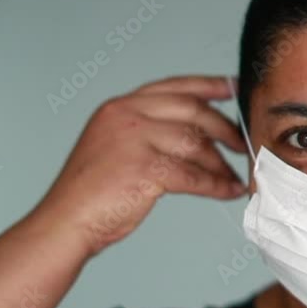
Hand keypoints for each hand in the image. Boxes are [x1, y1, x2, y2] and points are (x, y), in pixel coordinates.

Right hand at [30, 75, 248, 255]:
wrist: (65, 221)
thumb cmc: (91, 192)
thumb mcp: (113, 145)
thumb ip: (146, 131)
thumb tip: (195, 135)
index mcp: (120, 107)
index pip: (173, 87)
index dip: (207, 86)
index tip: (233, 88)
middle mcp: (127, 116)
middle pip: (193, 111)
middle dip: (224, 127)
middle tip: (241, 143)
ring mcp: (135, 141)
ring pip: (197, 145)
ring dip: (221, 163)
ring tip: (234, 176)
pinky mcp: (145, 170)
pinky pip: (194, 176)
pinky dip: (216, 185)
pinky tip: (227, 192)